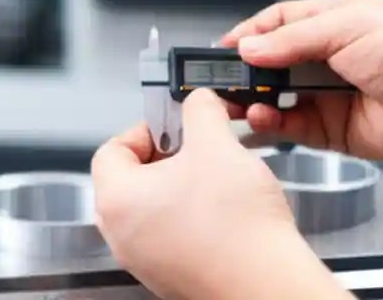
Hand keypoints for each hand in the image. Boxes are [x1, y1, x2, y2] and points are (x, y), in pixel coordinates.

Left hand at [92, 90, 343, 299]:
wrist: (270, 286)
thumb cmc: (239, 228)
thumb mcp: (217, 145)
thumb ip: (200, 111)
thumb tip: (198, 100)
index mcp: (116, 200)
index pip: (112, 150)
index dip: (146, 130)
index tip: (175, 128)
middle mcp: (121, 236)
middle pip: (130, 180)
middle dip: (166, 159)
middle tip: (197, 151)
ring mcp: (144, 261)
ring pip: (152, 209)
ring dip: (181, 189)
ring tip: (216, 182)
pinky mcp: (170, 277)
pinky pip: (170, 237)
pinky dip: (191, 221)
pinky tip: (224, 215)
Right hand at [223, 0, 382, 159]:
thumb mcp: (344, 29)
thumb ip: (291, 41)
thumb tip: (247, 48)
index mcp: (329, 24)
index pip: (274, 25)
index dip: (246, 36)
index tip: (220, 50)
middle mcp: (324, 59)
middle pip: (268, 64)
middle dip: (240, 73)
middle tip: (214, 82)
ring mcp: (326, 96)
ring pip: (274, 98)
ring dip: (250, 99)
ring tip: (231, 104)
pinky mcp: (332, 130)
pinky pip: (291, 128)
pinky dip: (271, 124)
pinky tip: (260, 118)